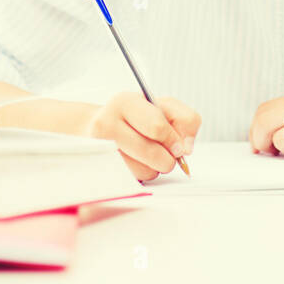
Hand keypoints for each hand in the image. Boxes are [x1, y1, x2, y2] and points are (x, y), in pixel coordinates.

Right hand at [86, 92, 200, 181]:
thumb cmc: (136, 116)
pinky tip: (135, 162)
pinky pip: (134, 180)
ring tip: (147, 154)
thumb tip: (186, 148)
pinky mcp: (101, 169)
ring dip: (155, 167)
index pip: (157, 126)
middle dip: (168, 158)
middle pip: (152, 152)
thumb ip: (185, 120)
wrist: (96, 127)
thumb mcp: (163, 107)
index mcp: (125, 102)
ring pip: (145, 170)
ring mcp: (100, 149)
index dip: (173, 139)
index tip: (179, 146)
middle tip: (168, 154)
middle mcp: (106, 123)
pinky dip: (142, 174)